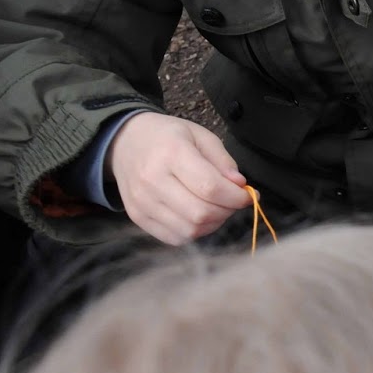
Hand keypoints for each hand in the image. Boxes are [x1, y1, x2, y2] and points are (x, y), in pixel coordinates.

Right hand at [107, 113, 252, 244]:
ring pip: (190, 230)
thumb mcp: (200, 135)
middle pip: (201, 213)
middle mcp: (152, 180)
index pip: (210, 188)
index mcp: (171, 154)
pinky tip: (198, 216)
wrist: (125, 143)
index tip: (247, 195)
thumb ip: (223, 161)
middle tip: (232, 201)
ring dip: (213, 223)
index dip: (236, 197)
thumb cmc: (169, 137)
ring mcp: (142, 202)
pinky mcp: (137, 217)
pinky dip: (194, 231)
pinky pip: (175, 237)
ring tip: (216, 207)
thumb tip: (240, 186)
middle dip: (227, 211)